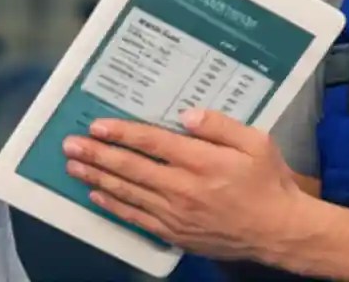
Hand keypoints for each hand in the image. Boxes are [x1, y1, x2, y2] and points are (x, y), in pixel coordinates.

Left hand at [63, 109, 308, 260]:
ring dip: (97, 179)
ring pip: (128, 193)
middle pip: (131, 169)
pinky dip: (114, 206)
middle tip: (70, 145)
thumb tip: (186, 115)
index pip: (152, 144)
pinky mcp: (175, 233)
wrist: (279, 231)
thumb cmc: (269, 183)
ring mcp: (176, 214)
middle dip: (97, 155)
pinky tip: (97, 196)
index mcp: (202, 162)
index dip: (122, 133)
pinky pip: (136, 218)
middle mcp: (184, 188)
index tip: (97, 126)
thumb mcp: (256, 142)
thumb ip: (220, 126)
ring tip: (73, 167)